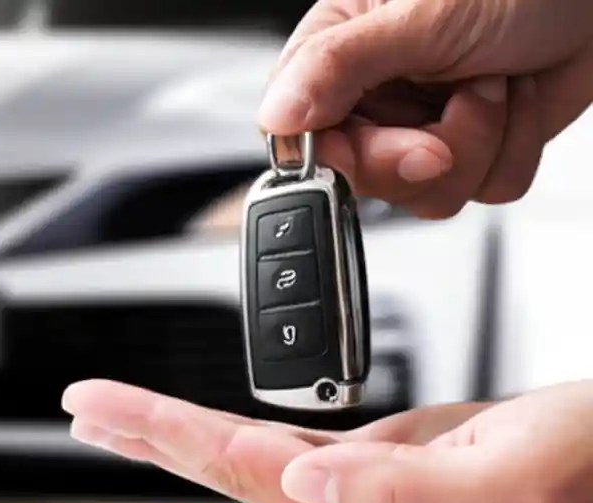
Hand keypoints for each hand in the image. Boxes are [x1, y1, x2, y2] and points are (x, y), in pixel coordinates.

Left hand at [62, 379, 592, 502]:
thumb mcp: (519, 478)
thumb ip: (411, 489)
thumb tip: (308, 477)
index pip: (239, 468)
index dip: (161, 435)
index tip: (98, 407)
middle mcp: (363, 500)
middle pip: (227, 465)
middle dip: (149, 434)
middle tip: (84, 404)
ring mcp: (378, 479)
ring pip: (257, 453)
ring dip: (185, 430)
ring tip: (126, 412)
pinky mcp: (404, 454)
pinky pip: (301, 439)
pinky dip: (250, 425)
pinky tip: (226, 426)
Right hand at [262, 0, 592, 217]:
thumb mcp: (416, 16)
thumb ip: (336, 67)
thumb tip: (277, 116)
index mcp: (334, 58)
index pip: (300, 137)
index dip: (338, 158)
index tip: (381, 149)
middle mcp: (372, 99)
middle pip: (365, 179)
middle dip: (423, 153)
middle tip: (456, 112)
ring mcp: (424, 129)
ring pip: (427, 193)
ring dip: (479, 143)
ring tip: (493, 83)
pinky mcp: (475, 151)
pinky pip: (483, 190)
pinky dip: (513, 149)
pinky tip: (516, 98)